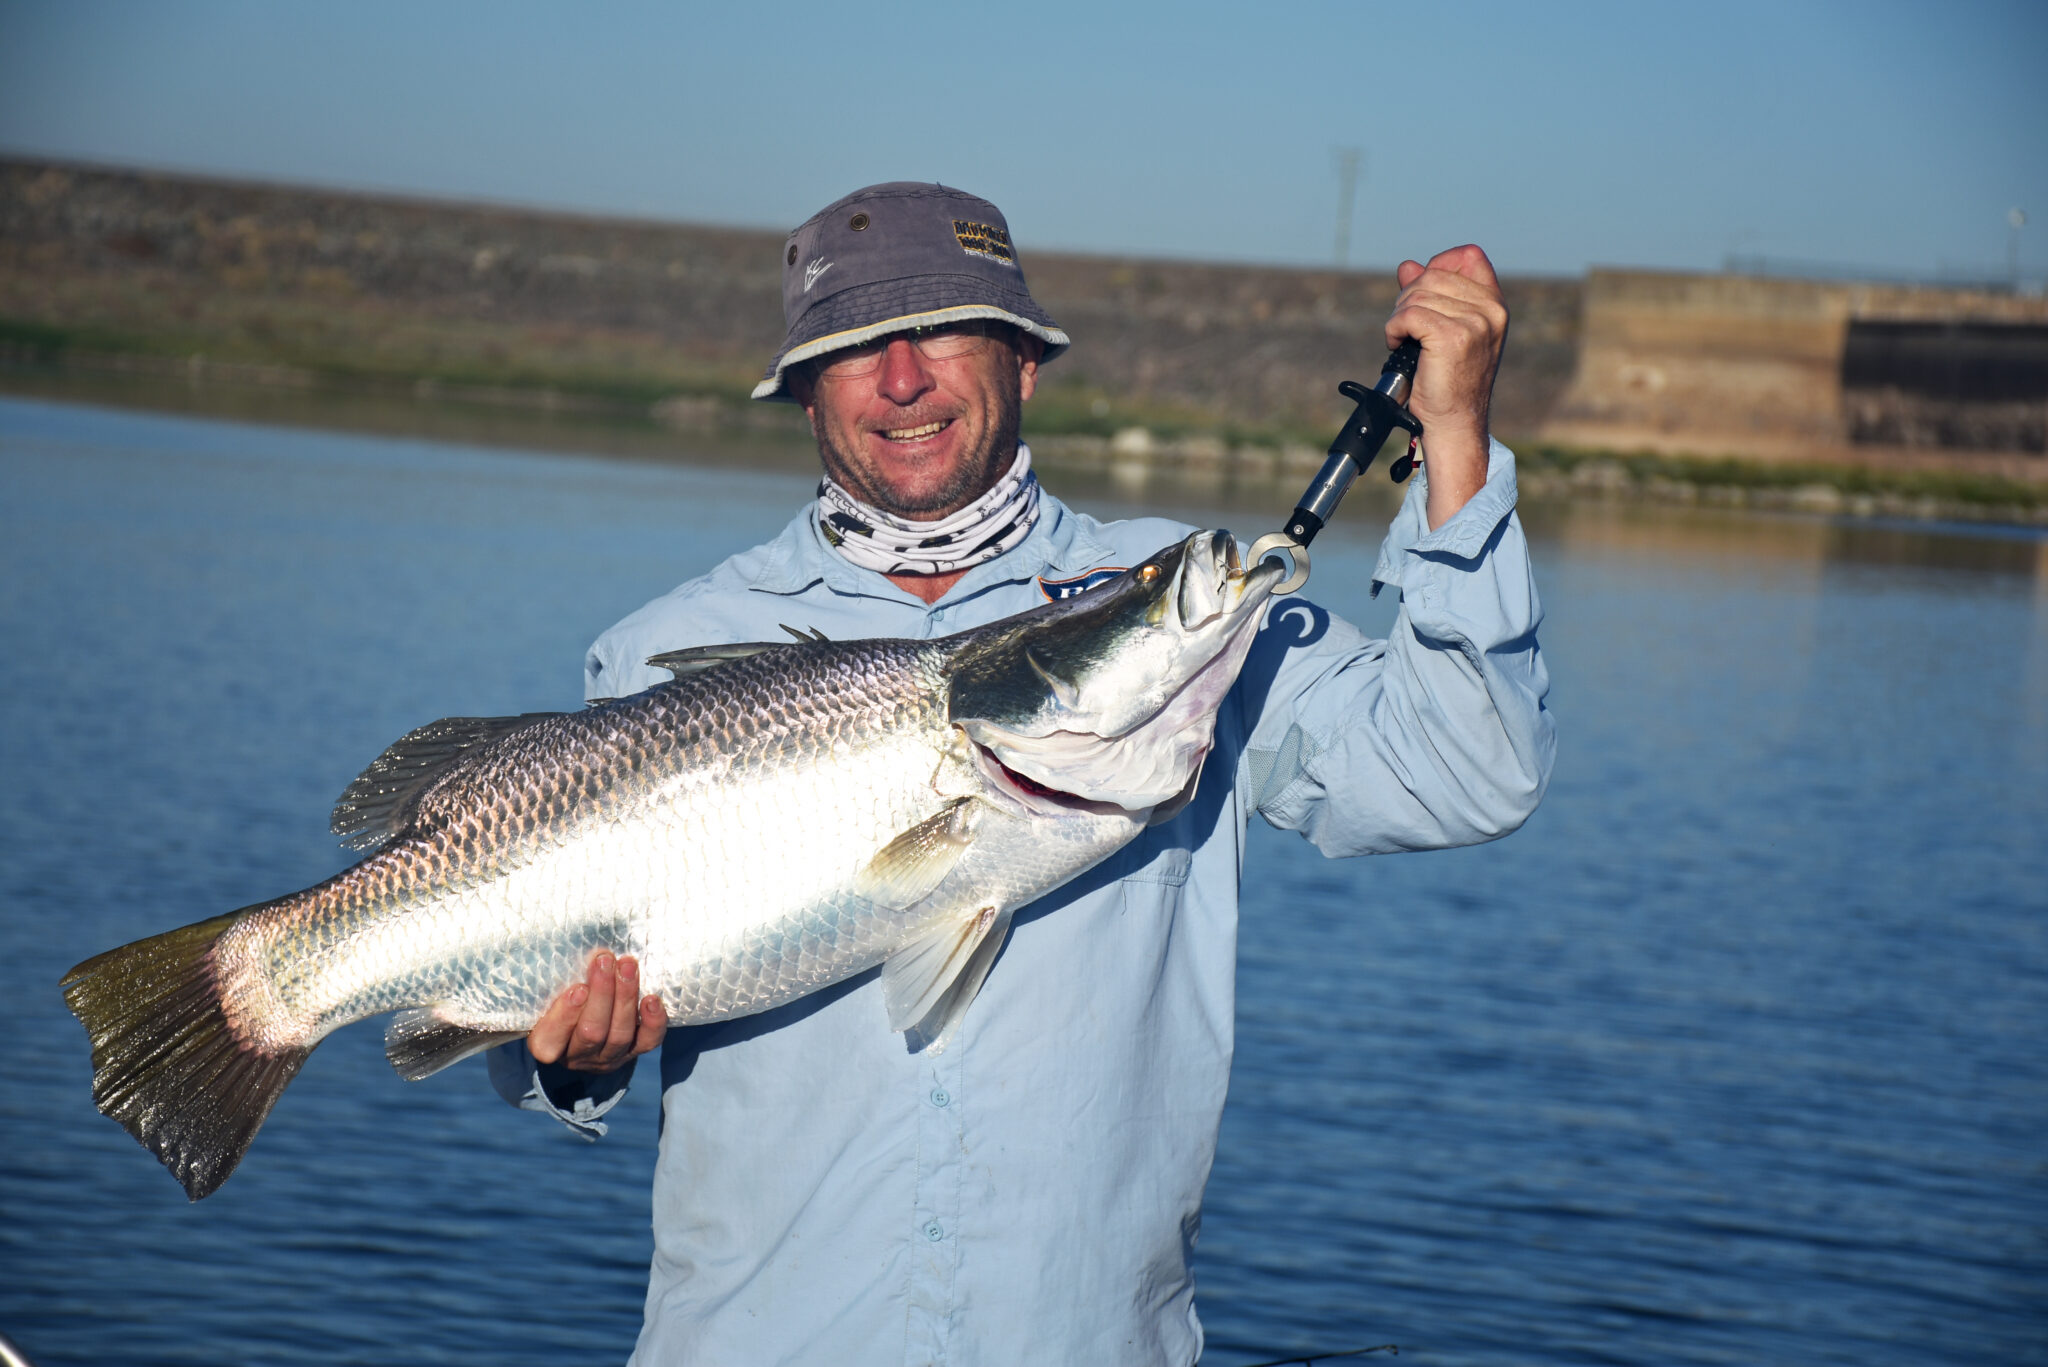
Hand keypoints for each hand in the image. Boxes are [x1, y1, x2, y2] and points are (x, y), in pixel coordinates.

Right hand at [528, 951, 667, 1071]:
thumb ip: (554, 982)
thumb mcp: (547, 994)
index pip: (550, 1038)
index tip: (578, 987)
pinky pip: (647, 1042)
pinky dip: (652, 1022)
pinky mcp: (633, 1053)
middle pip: (591, 1032)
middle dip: (602, 994)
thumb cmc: (562, 1000)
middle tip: (605, 960)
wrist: (586, 1024)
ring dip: (626, 997)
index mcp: (547, 1043)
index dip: (564, 1015)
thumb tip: (572, 948)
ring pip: (619, 1035)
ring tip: (628, 965)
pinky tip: (652, 999)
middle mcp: (576, 1056)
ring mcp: (607, 1058)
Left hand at [1386, 245, 1509, 527]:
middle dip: (1408, 298)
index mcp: (1494, 305)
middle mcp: (1490, 310)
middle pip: (1432, 274)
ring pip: (1415, 295)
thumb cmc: (1448, 381)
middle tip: (1407, 330)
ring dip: (1399, 317)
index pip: (1468, 255)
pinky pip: (1407, 315)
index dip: (1439, 264)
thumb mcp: (1444, 330)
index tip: (1422, 292)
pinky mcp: (1452, 337)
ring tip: (1406, 341)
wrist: (1454, 422)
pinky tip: (1400, 346)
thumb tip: (1407, 266)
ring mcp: (1474, 323)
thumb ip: (1429, 295)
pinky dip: (1394, 330)